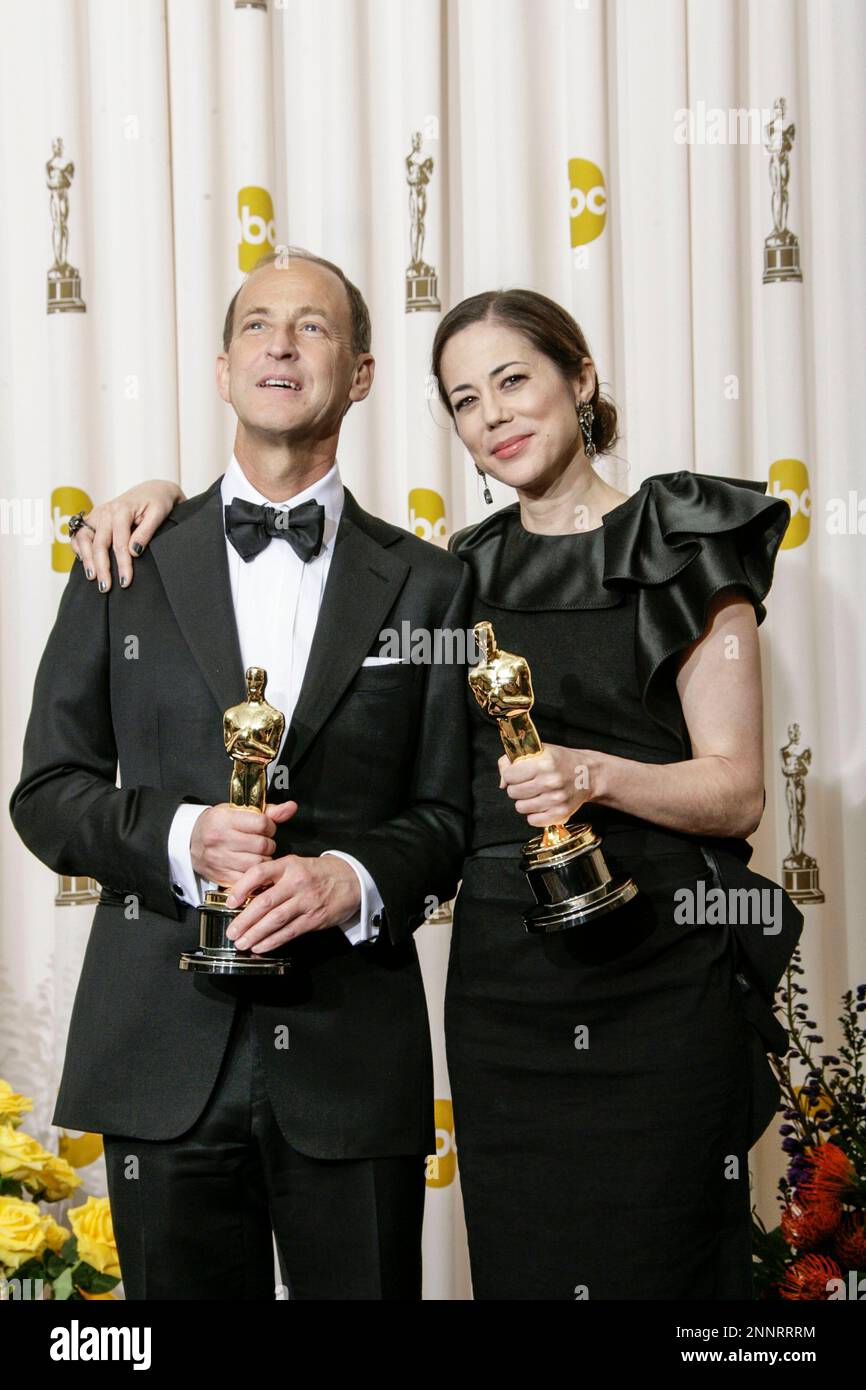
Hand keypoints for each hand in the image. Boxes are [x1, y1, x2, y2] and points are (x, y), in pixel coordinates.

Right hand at [71, 480, 185, 590]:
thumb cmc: (157, 503)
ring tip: (93, 578)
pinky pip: (79, 535)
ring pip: (84, 539)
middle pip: (99, 544)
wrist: (151, 490)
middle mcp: (105, 511)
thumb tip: (134, 551)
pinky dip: (79, 549)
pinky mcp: (92, 519)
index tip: (125, 582)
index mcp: (122, 509)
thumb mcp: (158, 514)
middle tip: (106, 587)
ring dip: (87, 560)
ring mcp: (96, 514)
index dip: (122, 564)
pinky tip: (85, 564)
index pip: (120, 542)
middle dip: (102, 567)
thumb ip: (145, 532)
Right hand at [190, 800, 297, 883]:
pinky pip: (248, 879)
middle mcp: (221, 839)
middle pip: (262, 845)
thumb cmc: (218, 824)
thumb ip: (268, 811)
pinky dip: (254, 875)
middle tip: (262, 843)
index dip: (270, 826)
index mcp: (225, 819)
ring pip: (258, 864)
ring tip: (257, 854)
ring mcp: (220, 859)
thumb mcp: (238, 811)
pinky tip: (252, 867)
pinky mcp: (221, 876)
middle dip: (268, 844)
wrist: (190, 842)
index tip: (266, 828)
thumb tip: (291, 807)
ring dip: (263, 860)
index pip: (262, 823)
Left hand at [224, 855, 362, 953]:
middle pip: (264, 902)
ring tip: (241, 942)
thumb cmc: (319, 873)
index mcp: (288, 865)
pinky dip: (273, 941)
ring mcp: (306, 901)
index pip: (259, 873)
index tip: (229, 902)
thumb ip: (274, 877)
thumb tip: (246, 895)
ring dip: (255, 934)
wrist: (352, 879)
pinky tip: (260, 947)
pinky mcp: (315, 918)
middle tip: (231, 932)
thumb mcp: (296, 865)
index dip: (241, 888)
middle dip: (244, 920)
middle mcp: (296, 882)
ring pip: (275, 920)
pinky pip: (290, 932)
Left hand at [498, 745, 605, 827]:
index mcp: (543, 762)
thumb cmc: (561, 761)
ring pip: (520, 808)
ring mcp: (556, 799)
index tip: (517, 773)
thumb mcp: (538, 751)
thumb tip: (502, 783)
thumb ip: (512, 760)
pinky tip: (542, 804)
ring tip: (536, 794)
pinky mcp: (561, 813)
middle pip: (513, 792)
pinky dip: (534, 814)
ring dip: (525, 802)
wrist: (588, 774)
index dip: (510, 774)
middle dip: (517, 788)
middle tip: (528, 784)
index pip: (510, 775)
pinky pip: (533, 820)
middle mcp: (550, 781)